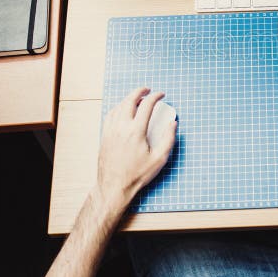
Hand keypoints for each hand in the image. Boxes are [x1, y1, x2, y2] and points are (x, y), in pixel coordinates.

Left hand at [96, 87, 176, 214]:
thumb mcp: (159, 159)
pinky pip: (110, 115)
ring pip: (118, 106)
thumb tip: (173, 123)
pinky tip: (122, 110)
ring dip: (128, 99)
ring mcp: (110, 131)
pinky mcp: (104, 136)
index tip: (161, 95)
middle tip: (147, 89)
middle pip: (129, 101)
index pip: (146, 105)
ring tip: (137, 99)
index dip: (155, 96)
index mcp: (136, 131)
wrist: (114, 187)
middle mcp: (121, 127)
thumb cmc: (137, 175)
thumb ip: (168, 139)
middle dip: (139, 91)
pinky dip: (118, 108)